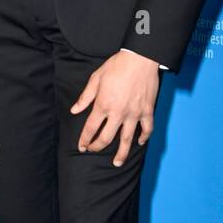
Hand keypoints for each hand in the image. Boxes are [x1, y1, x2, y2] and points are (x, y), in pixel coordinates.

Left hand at [70, 50, 159, 166]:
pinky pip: (147, 128)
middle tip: (93, 150)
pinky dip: (144, 137)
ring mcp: (134, 114)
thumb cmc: (116, 66)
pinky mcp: (147, 111)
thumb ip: (85, 97)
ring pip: (127, 139)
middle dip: (97, 147)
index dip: (84, 140)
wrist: (140, 59)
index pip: (90, 129)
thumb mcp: (95, 79)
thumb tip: (75, 111)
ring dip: (122, 153)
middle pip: (106, 138)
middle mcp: (118, 113)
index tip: (82, 147)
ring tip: (117, 163)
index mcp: (103, 105)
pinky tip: (140, 142)